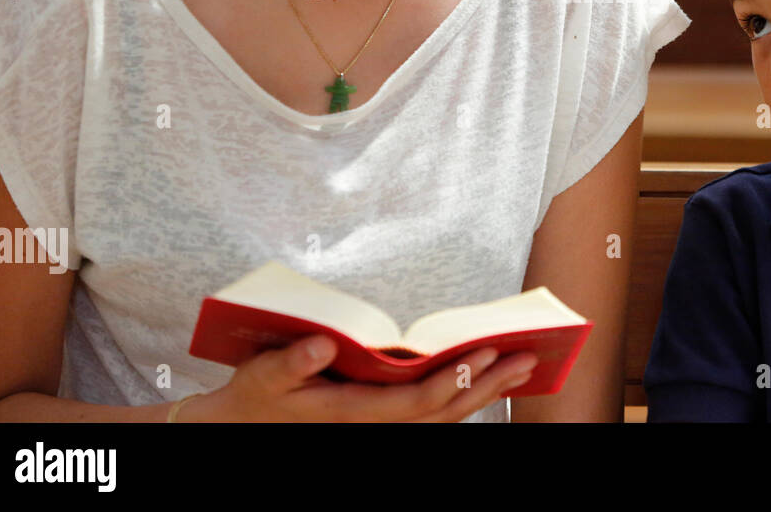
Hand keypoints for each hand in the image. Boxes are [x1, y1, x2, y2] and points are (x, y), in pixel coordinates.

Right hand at [176, 335, 536, 420]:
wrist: (242, 427)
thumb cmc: (255, 396)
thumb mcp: (262, 375)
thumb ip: (292, 361)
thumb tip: (324, 342)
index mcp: (355, 414)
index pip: (418, 403)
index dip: (455, 379)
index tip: (486, 353)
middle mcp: (376, 425)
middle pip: (446, 412)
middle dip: (488, 386)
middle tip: (529, 358)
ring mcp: (381, 425)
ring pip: (446, 416)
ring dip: (486, 391)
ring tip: (523, 366)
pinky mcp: (382, 418)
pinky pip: (435, 412)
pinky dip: (466, 394)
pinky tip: (487, 377)